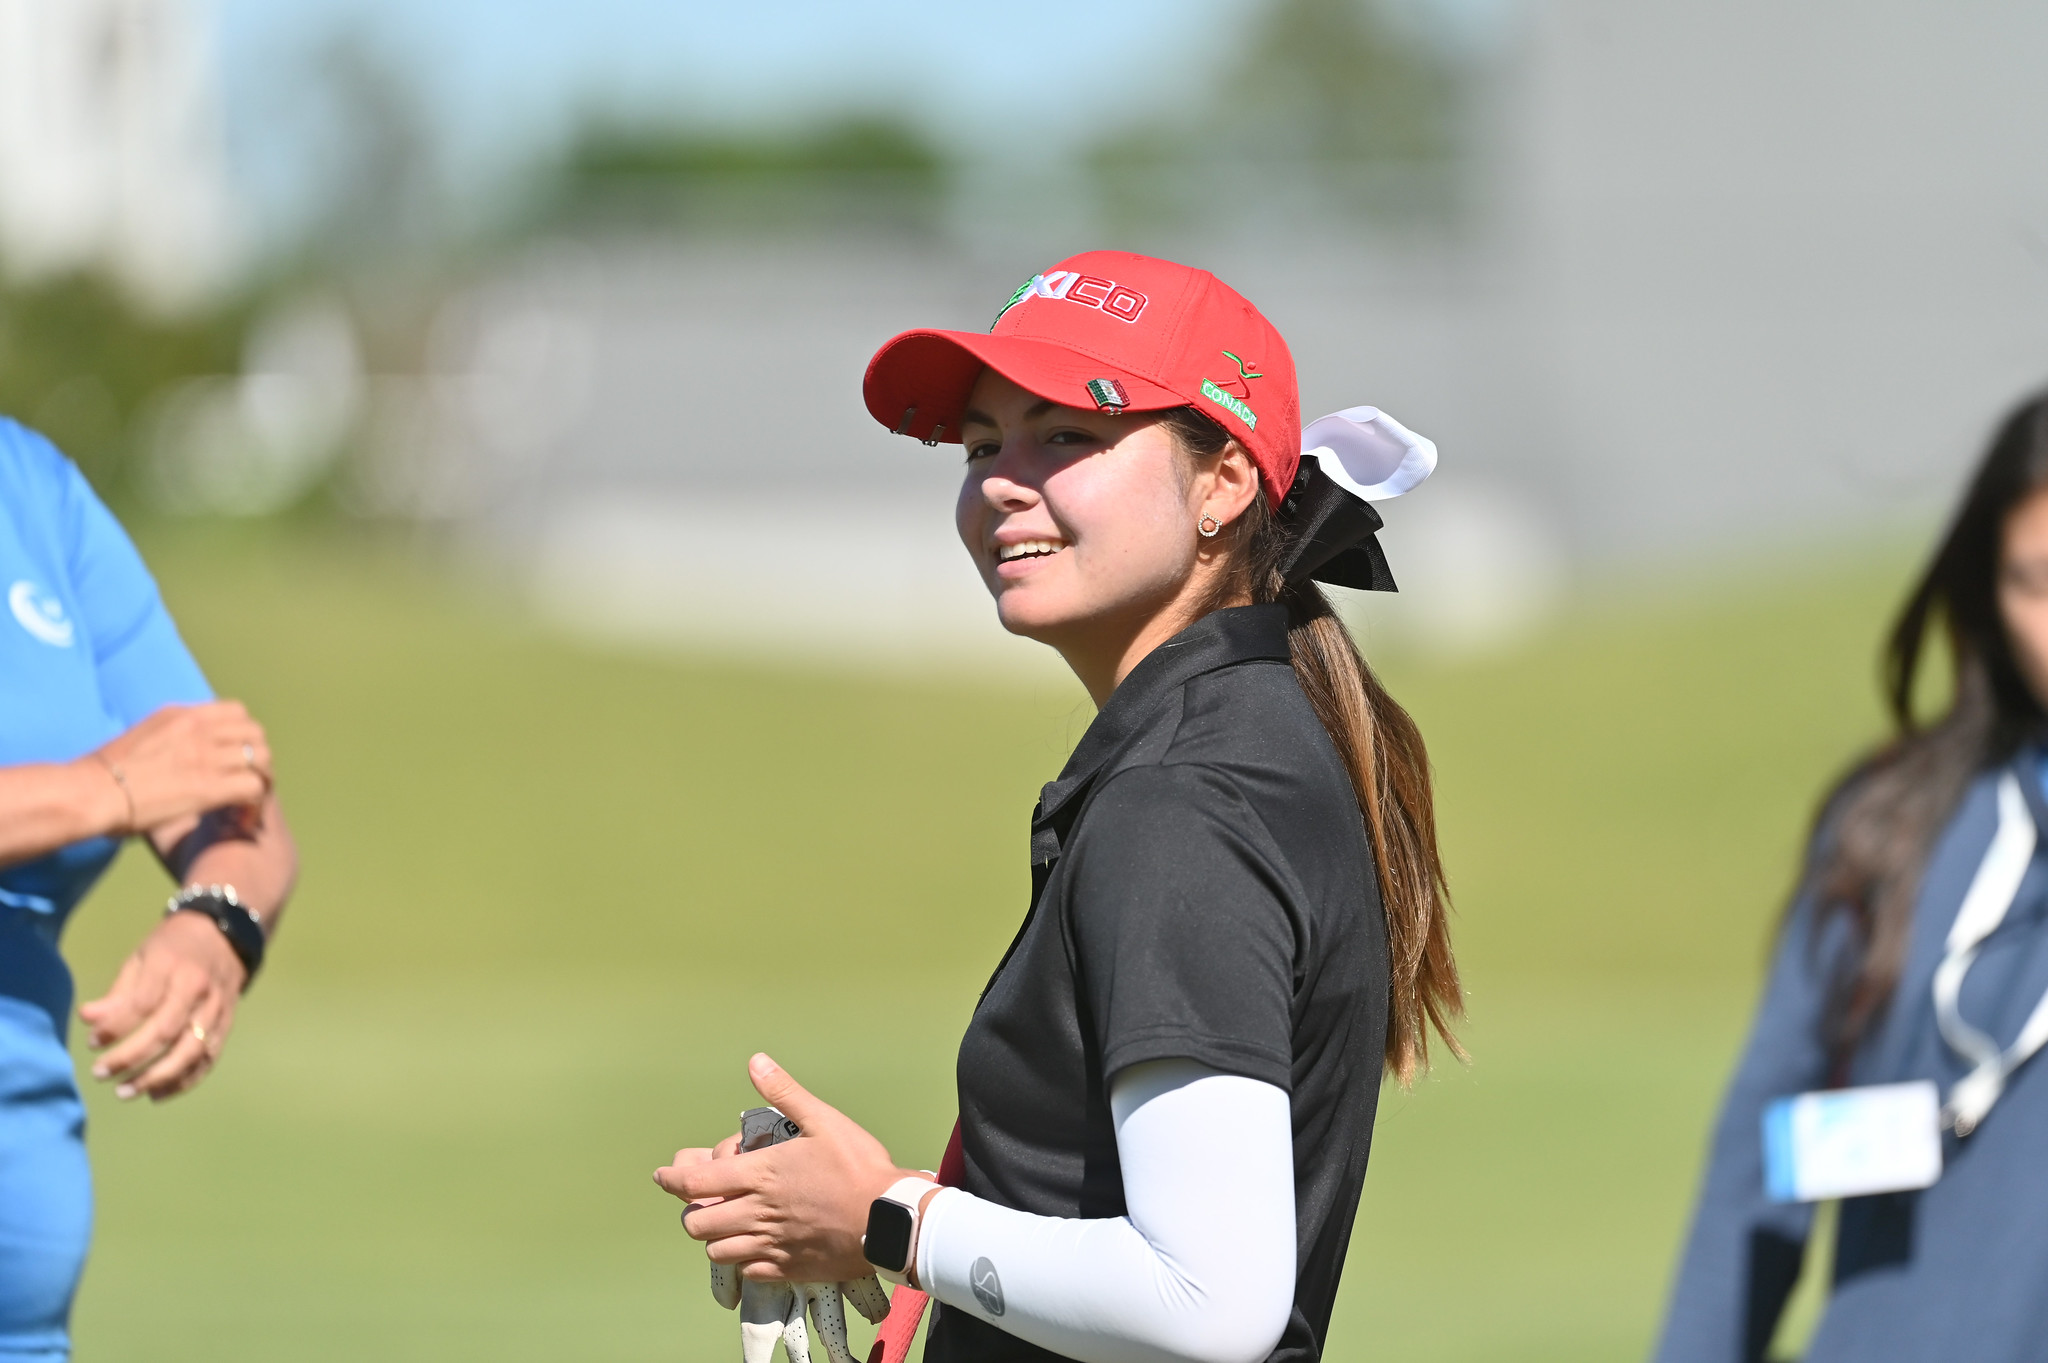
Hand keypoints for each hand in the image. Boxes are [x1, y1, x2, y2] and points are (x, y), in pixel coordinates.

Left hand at [78, 910, 245, 1101]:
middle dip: (129, 1058)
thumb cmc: (174, 946)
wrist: (227, 936)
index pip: (142, 1004)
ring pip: (189, 1051)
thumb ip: (118, 992)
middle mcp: (198, 989)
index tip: (92, 1043)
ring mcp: (216, 1009)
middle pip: (165, 1032)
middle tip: (100, 1073)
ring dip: (156, 1077)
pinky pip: (208, 1059)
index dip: (115, 1028)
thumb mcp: (142, 957)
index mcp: (172, 966)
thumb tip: (88, 1019)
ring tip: (125, 1092)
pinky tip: (157, 1095)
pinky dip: (184, 1081)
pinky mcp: (228, 1025)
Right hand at [88, 701, 271, 834]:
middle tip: (247, 780)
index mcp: (182, 715)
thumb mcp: (142, 735)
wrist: (91, 793)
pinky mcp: (211, 786)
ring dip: (261, 780)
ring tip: (248, 801)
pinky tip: (242, 816)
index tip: (235, 755)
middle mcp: (200, 729)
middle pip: (255, 733)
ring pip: (262, 759)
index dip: (242, 734)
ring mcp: (208, 756)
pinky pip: (256, 787)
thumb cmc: (104, 774)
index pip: (237, 712)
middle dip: (257, 756)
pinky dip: (255, 802)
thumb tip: (181, 750)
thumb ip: (170, 736)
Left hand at [656, 1054, 910, 1283]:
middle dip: (692, 1210)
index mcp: (761, 1175)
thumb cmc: (859, 1165)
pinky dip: (742, 1259)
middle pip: (697, 1223)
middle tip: (705, 1200)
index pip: (696, 1183)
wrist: (890, 1219)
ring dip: (715, 1236)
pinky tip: (754, 1246)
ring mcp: (771, 1245)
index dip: (672, 1179)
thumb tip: (756, 1062)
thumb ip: (785, 1093)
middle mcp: (758, 1214)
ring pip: (717, 1251)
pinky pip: (747, 1271)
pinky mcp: (788, 1268)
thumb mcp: (824, 1120)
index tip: (663, 1175)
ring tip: (729, 1222)